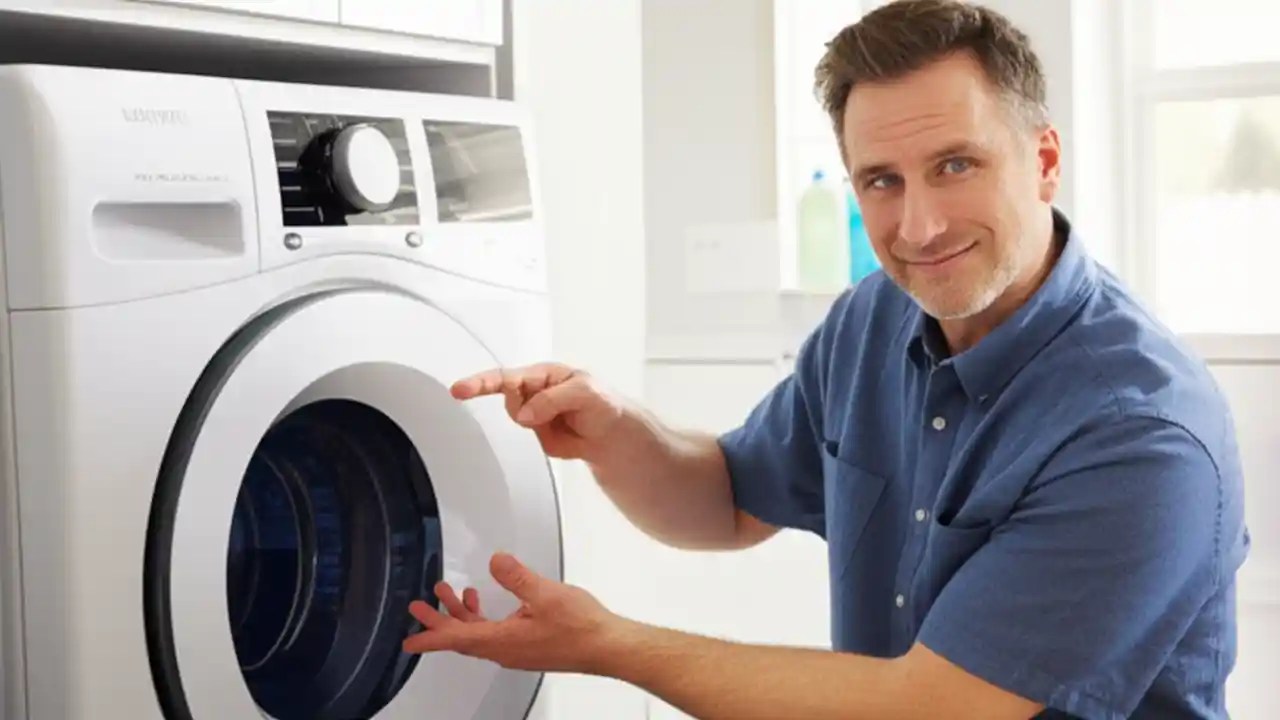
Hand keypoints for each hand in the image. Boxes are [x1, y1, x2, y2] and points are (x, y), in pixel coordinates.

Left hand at [402, 552, 630, 674]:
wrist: (607, 645)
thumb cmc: (580, 627)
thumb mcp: (545, 593)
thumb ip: (516, 576)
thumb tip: (495, 561)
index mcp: (503, 641)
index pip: (457, 639)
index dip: (431, 635)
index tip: (409, 639)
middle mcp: (505, 650)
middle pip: (463, 637)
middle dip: (440, 620)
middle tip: (421, 606)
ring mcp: (517, 650)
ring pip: (478, 635)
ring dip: (462, 615)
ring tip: (453, 593)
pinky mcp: (528, 646)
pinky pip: (495, 634)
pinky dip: (483, 618)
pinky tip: (490, 601)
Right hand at [450, 363, 624, 460]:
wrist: (610, 435)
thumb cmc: (602, 404)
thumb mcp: (585, 392)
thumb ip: (553, 399)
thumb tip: (526, 412)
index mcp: (542, 374)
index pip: (506, 376)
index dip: (481, 382)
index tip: (460, 389)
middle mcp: (531, 391)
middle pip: (508, 399)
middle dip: (523, 409)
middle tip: (545, 415)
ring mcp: (531, 413)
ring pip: (514, 418)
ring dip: (534, 422)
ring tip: (562, 420)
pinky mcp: (534, 434)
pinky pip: (523, 437)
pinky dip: (537, 439)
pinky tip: (561, 435)